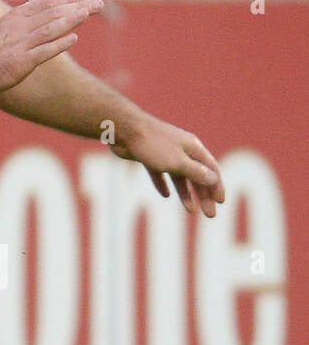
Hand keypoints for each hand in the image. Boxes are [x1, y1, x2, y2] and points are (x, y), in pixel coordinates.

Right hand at [0, 0, 102, 93]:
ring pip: (49, 29)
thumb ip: (32, 5)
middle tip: (98, 4)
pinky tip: (73, 38)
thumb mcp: (10, 20)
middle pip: (52, 13)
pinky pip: (43, 51)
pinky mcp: (22, 61)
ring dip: (69, 21)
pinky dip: (59, 44)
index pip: (47, 3)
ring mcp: (20, 44)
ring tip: (87, 14)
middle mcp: (19, 27)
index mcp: (17, 16)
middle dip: (76, 7)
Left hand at [110, 115, 225, 217]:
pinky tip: (165, 195)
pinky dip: (163, 184)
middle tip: (210, 215)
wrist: (123, 129)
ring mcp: (164, 153)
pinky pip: (159, 173)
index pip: (211, 168)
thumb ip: (195, 171)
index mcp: (192, 147)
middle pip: (197, 175)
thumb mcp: (177, 161)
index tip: (220, 202)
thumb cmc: (152, 144)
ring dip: (186, 193)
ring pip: (179, 176)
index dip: (217, 186)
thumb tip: (214, 179)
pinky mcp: (148, 156)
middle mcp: (181, 149)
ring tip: (190, 210)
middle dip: (204, 195)